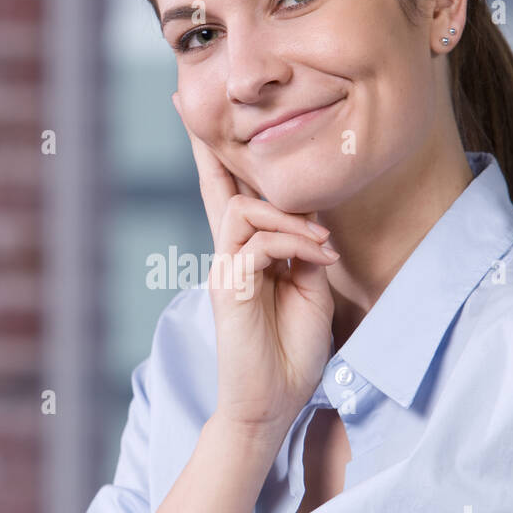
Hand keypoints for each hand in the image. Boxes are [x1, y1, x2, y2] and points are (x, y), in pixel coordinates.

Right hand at [173, 94, 336, 437]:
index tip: (203, 125)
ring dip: (292, 219)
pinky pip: (259, 241)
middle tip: (190, 109)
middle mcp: (229, 256)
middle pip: (218, 189)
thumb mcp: (310, 291)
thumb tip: (311, 219)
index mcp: (247, 256)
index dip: (218, 160)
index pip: (232, 198)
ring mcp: (225, 270)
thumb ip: (304, 252)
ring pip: (245, 210)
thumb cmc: (291, 352)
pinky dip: (294, 242)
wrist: (271, 404)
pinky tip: (318, 258)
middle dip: (209, 148)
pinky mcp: (228, 287)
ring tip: (321, 246)